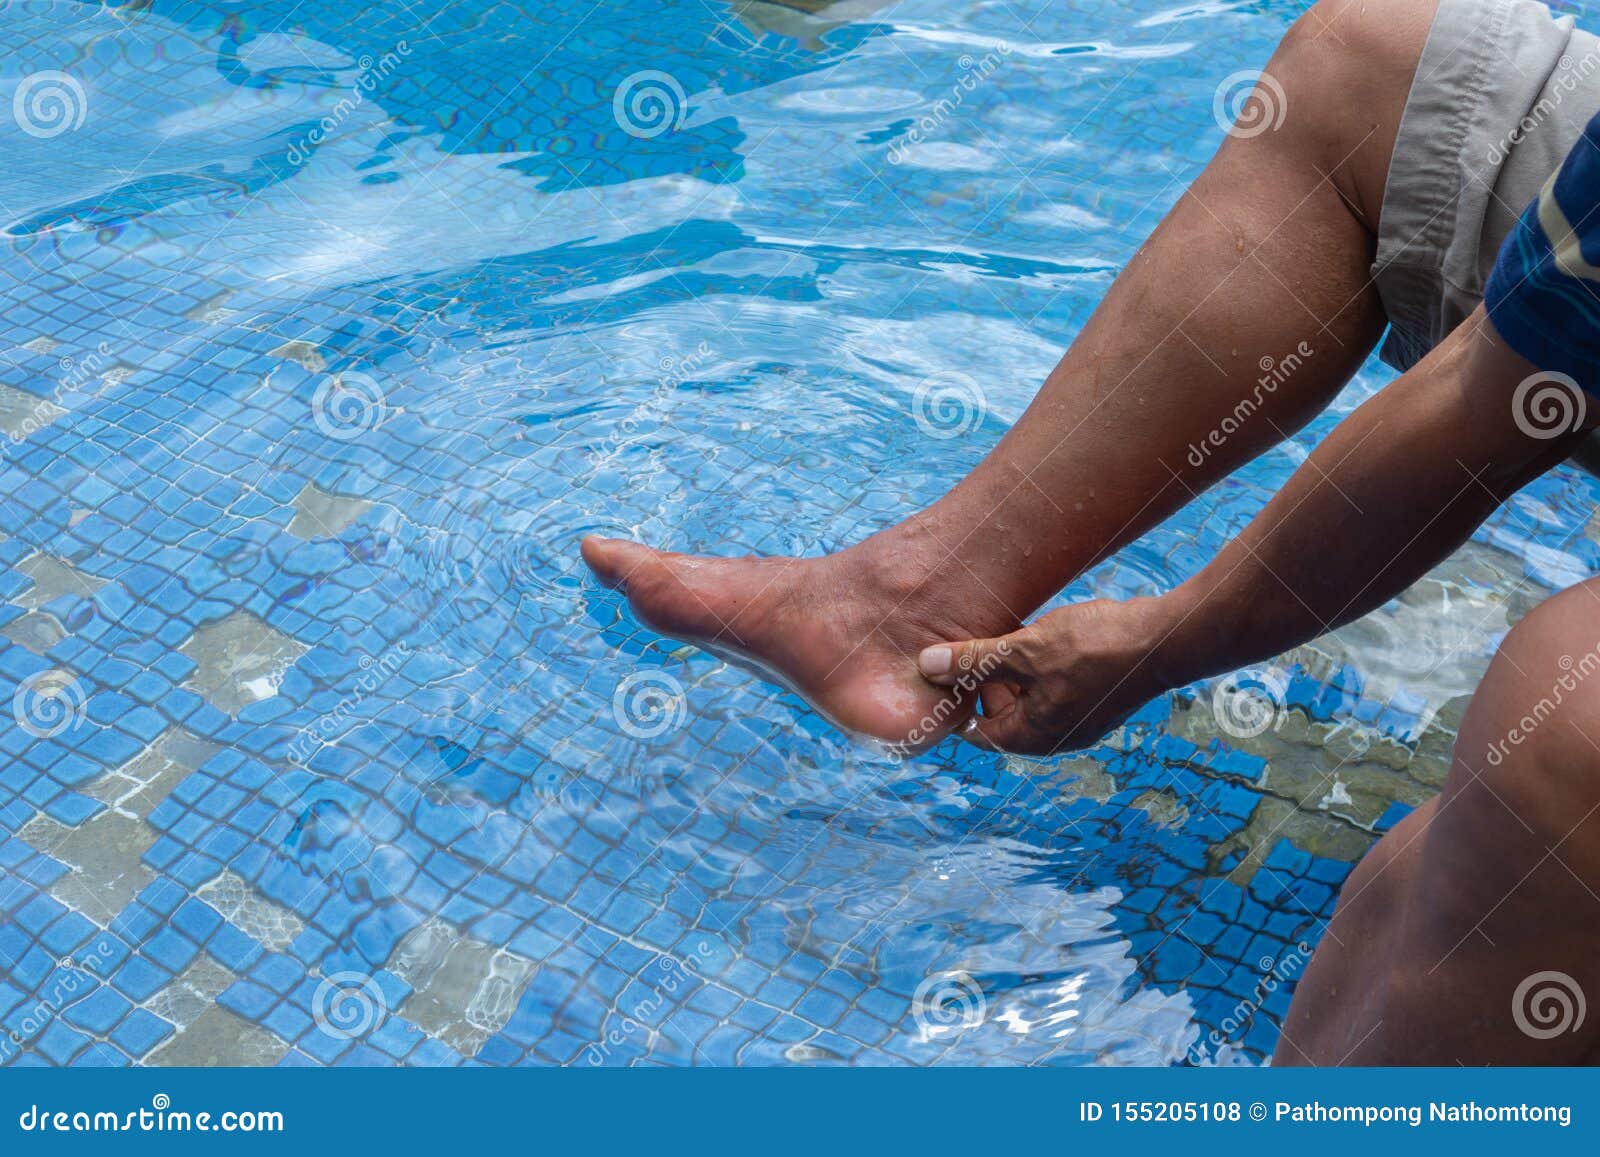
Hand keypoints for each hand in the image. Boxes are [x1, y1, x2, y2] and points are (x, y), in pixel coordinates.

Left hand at [916, 596, 1184, 754]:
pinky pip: (1054, 689)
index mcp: (1032, 737)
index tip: (943, 669)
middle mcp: (1055, 738)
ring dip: (1012, 671)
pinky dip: (1039, 668)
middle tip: (972, 644)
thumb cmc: (1093, 648)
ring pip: (1028, 699)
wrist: (1165, 640)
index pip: (975, 730)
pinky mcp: (1096, 701)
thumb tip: (925, 665)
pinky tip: (1039, 635)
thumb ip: (973, 660)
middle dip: (984, 682)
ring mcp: (1079, 721)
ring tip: (1005, 634)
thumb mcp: (1022, 649)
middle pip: (1001, 715)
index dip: (956, 699)